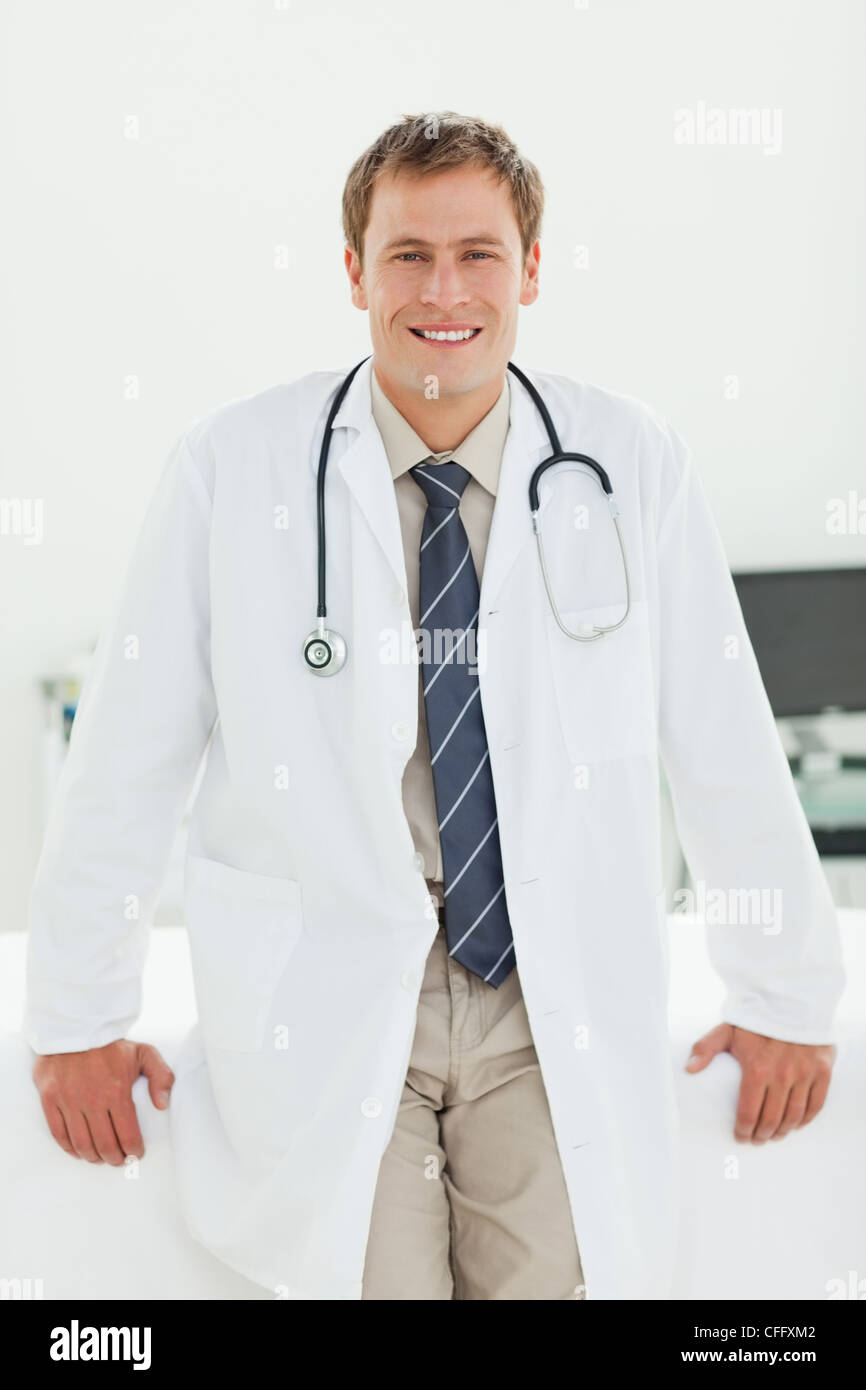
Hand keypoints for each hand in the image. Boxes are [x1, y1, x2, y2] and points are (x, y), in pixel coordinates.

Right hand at [32, 1039, 174, 1164]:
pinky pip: (59, 1134)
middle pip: (104, 1145)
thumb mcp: (144, 1052)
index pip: (128, 1134)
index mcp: (117, 1091)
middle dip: (115, 1158)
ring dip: (93, 1157)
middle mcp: (92, 1100)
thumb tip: (163, 1104)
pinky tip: (79, 1151)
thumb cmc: (110, 1043)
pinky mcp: (50, 1099)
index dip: (133, 1150)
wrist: (75, 1026)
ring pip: (82, 1143)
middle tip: (119, 1160)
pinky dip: (70, 1148)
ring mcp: (68, 1101)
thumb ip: (161, 1076)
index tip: (136, 1154)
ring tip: (100, 1158)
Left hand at [684, 1023, 834, 1142]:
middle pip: (772, 1120)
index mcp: (756, 1069)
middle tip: (757, 1139)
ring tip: (774, 1135)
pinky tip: (797, 1124)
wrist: (791, 998)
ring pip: (794, 1116)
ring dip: (783, 1131)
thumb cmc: (757, 1016)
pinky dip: (806, 1119)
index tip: (740, 1136)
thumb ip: (706, 1048)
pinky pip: (816, 1104)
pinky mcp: (822, 1071)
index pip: (749, 1113)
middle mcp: (782, 1075)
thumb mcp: (727, 1029)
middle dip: (762, 1135)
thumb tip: (689, 1068)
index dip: (744, 1130)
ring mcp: (804, 1074)